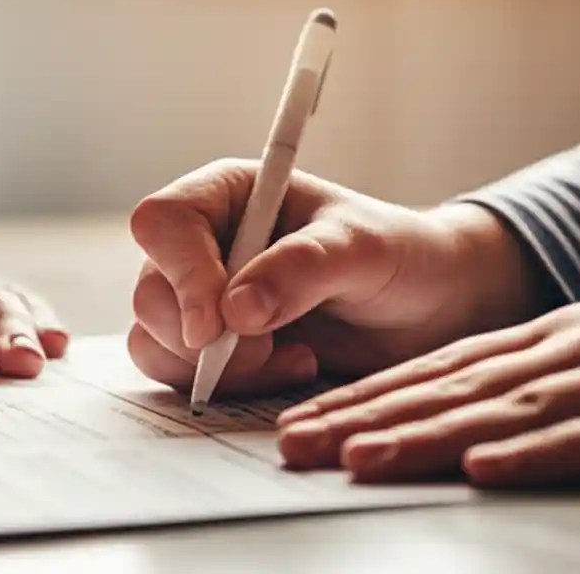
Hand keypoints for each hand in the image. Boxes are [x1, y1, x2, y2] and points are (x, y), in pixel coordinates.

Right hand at [127, 159, 553, 395]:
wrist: (428, 305)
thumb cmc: (398, 256)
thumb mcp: (360, 251)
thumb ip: (301, 270)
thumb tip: (234, 310)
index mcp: (227, 195)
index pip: (162, 222)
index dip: (180, 273)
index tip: (218, 322)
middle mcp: (204, 242)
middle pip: (150, 291)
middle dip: (200, 335)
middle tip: (266, 347)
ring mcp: (204, 296)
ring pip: (155, 339)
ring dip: (216, 367)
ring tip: (292, 356)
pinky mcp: (215, 345)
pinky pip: (181, 374)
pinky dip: (230, 384)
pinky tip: (291, 366)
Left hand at [277, 274, 579, 485]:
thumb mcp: (578, 346)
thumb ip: (514, 373)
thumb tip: (440, 407)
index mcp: (530, 340)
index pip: (427, 370)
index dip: (358, 395)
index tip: (299, 419)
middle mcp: (551, 355)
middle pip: (442, 390)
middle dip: (363, 418)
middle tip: (294, 444)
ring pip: (497, 410)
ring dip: (424, 435)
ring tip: (360, 457)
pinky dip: (533, 453)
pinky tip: (485, 468)